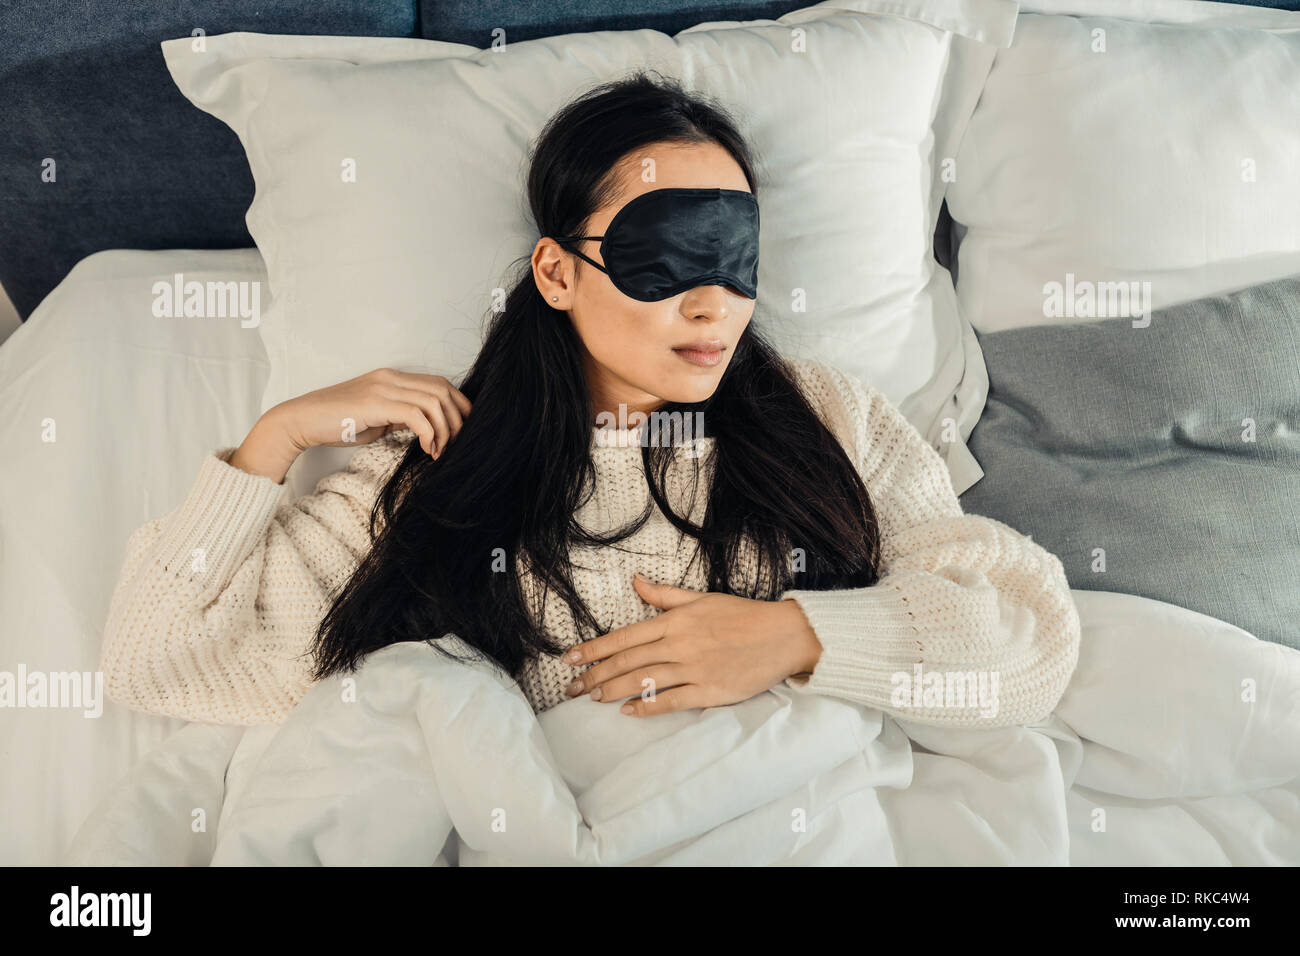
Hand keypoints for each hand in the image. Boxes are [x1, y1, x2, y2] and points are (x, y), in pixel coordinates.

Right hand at [229, 368, 470, 481]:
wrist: (301, 421)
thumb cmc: (334, 423)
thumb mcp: (376, 419)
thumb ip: (400, 417)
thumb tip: (424, 427)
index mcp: (392, 378)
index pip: (439, 383)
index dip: (458, 405)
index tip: (462, 429)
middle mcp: (390, 378)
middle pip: (443, 389)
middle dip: (457, 419)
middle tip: (455, 444)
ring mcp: (383, 388)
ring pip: (434, 401)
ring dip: (444, 430)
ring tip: (439, 451)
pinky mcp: (375, 403)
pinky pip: (417, 415)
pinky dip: (429, 434)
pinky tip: (427, 449)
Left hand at [562, 573, 822, 716]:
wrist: (783, 635)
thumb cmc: (742, 615)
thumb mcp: (701, 598)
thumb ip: (664, 596)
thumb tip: (636, 581)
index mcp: (675, 621)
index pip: (624, 637)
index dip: (594, 649)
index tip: (570, 658)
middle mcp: (679, 645)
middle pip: (627, 662)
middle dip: (595, 675)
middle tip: (572, 687)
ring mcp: (693, 669)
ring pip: (643, 682)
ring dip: (613, 691)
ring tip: (593, 698)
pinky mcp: (709, 691)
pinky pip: (670, 702)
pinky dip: (647, 707)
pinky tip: (628, 711)